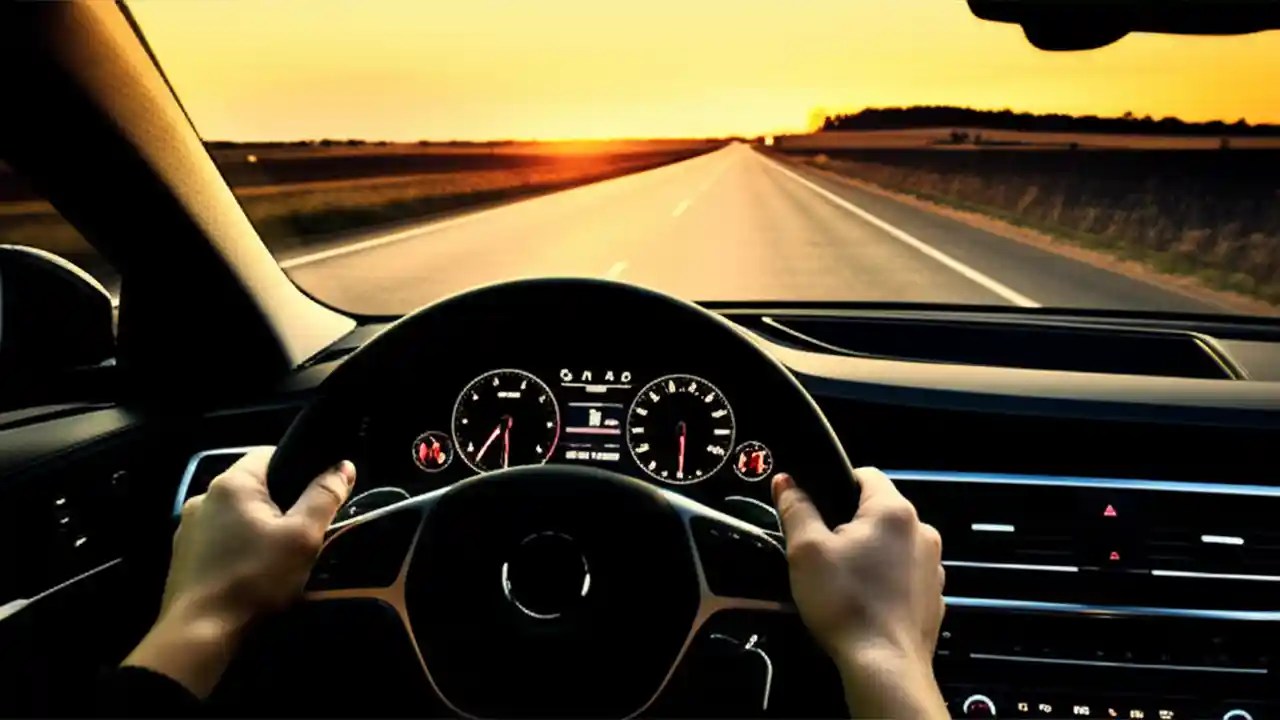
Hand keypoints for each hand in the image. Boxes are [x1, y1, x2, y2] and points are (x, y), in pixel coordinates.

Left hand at [123, 448, 355, 697]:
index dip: (301, 469)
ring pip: (237, 515)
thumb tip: (343, 465)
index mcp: (232, 483)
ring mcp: (188, 527)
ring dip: (258, 527)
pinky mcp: (183, 555)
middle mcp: (204, 496)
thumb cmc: (255, 578)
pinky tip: (251, 572)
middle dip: (281, 504)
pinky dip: (238, 547)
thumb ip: (324, 497)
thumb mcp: (302, 537)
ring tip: (279, 556)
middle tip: (305, 532)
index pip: (271, 454)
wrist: (200, 633)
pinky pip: (220, 538)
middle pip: (255, 487)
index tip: (319, 496)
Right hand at [772, 468, 946, 719]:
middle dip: (852, 524)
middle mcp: (923, 532)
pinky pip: (906, 574)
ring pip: (894, 544)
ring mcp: (933, 566)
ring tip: (845, 580)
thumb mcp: (807, 551)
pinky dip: (887, 579)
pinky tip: (866, 600)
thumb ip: (796, 508)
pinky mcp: (934, 596)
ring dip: (872, 552)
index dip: (837, 484)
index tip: (817, 508)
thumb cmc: (845, 602)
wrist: (884, 665)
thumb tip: (785, 481)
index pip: (866, 474)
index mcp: (894, 511)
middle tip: (824, 550)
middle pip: (880, 511)